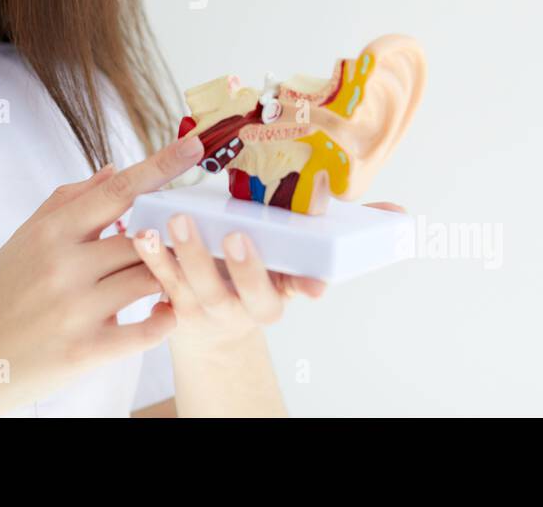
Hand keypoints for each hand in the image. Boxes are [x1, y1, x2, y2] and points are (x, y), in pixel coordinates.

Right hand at [0, 132, 204, 415]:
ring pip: (151, 278)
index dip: (160, 166)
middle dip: (162, 242)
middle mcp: (63, 266)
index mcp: (49, 233)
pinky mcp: (86, 351)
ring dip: (167, 278)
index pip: (117, 190)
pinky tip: (162, 313)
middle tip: (169, 248)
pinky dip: (165, 319)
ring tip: (164, 280)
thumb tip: (113, 170)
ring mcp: (76, 310)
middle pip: (143, 238)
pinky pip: (148, 330)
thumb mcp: (23, 240)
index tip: (193, 147)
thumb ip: (67, 203)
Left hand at [132, 201, 407, 352]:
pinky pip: (163, 284)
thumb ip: (345, 230)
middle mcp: (252, 306)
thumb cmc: (262, 274)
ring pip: (201, 287)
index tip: (315, 279)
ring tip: (174, 223)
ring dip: (187, 255)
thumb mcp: (302, 255)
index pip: (305, 284)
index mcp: (288, 290)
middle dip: (246, 267)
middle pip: (251, 291)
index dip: (310, 282)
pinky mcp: (179, 306)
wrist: (215, 328)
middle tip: (235, 236)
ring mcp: (214, 308)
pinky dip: (152, 259)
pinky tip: (142, 233)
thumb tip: (400, 214)